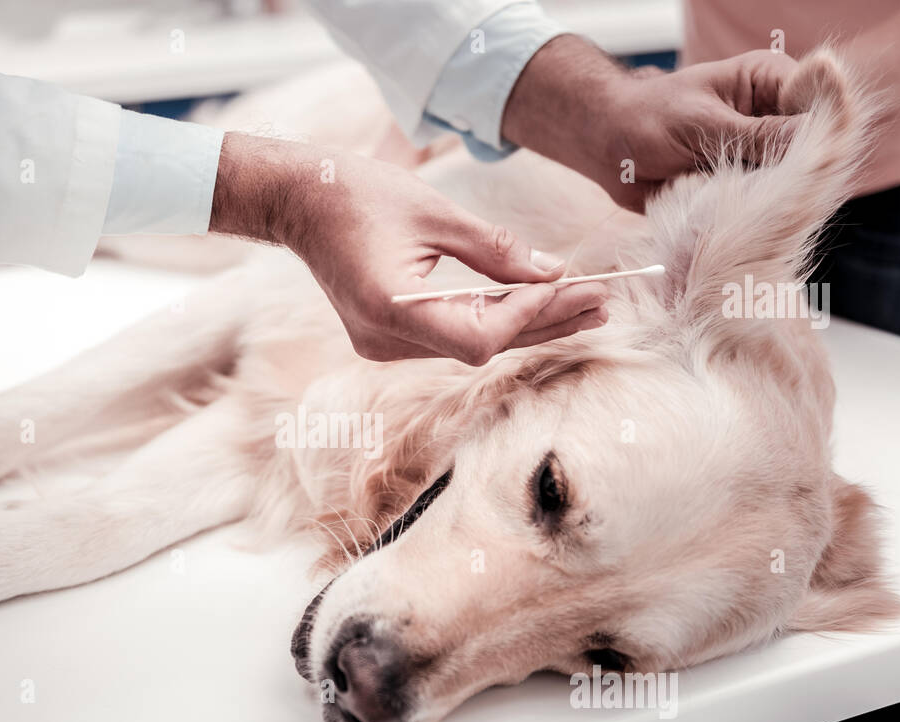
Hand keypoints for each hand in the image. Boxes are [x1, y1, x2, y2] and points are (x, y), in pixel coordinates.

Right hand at [210, 133, 607, 364]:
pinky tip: (532, 306)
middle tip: (602, 304)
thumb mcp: (436, 212)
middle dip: (543, 324)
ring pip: (469, 346)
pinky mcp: (384, 336)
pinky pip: (449, 336)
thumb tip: (553, 273)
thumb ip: (494, 248)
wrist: (298, 200)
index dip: (530, 316)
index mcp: (389, 309)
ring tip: (583, 306)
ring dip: (525, 325)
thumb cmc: (358, 194)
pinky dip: (492, 320)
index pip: (478, 336)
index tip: (574, 287)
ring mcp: (381, 344)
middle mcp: (383, 339)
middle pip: (481, 349)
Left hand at [503, 35, 802, 209]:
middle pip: (812, 145)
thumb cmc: (647, 119)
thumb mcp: (701, 123)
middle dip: (800, 171)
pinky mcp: (744, 183)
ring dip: (774, 197)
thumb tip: (811, 140)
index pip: (819, 102)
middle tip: (776, 194)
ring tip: (752, 211)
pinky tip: (740, 219)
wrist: (608, 148)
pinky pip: (762, 202)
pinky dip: (752, 212)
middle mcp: (773, 116)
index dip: (823, 130)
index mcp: (770, 81)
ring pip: (791, 179)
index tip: (814, 159)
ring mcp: (761, 153)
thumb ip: (755, 134)